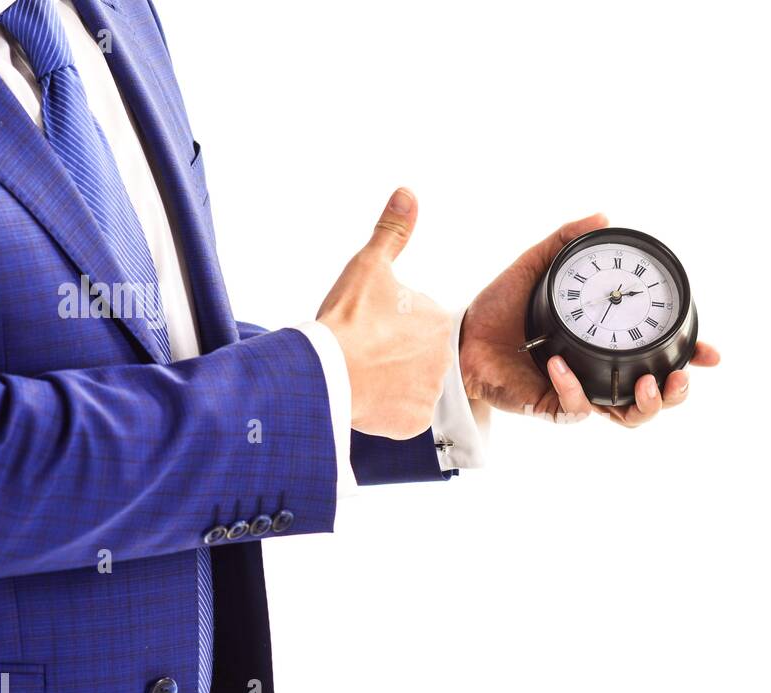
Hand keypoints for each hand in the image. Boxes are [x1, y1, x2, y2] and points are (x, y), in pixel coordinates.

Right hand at [316, 188, 453, 439]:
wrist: (326, 370)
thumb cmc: (347, 318)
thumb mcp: (370, 266)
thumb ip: (392, 231)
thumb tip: (407, 194)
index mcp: (439, 321)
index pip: (420, 324)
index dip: (391, 324)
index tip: (371, 326)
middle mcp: (445, 359)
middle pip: (418, 356)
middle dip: (394, 355)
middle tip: (366, 351)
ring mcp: (431, 393)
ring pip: (411, 386)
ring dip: (391, 382)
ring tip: (364, 373)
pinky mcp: (415, 422)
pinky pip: (402, 414)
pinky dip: (386, 409)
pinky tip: (367, 396)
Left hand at [460, 215, 720, 426]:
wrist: (459, 337)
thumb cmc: (499, 309)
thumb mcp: (536, 267)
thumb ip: (566, 241)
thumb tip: (602, 215)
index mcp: (603, 346)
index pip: (657, 355)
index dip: (689, 358)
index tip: (711, 352)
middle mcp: (597, 374)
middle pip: (653, 397)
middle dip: (675, 393)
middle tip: (679, 378)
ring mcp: (577, 394)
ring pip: (626, 417)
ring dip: (644, 406)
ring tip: (647, 385)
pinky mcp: (551, 407)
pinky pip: (573, 407)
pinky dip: (573, 388)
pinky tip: (559, 364)